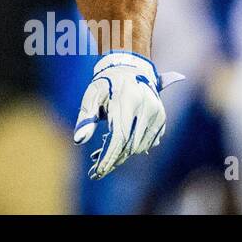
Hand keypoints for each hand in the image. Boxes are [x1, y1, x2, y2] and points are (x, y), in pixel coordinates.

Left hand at [73, 51, 183, 179]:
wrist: (130, 69)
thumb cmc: (107, 83)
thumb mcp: (92, 94)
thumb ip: (85, 116)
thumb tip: (79, 140)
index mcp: (128, 98)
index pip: (119, 135)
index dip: (109, 156)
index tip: (97, 171)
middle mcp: (147, 107)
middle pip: (130, 144)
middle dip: (113, 159)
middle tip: (95, 169)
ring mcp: (157, 114)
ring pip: (139, 146)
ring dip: (122, 155)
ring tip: (103, 153)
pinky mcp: (162, 120)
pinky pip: (148, 143)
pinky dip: (132, 148)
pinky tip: (118, 146)